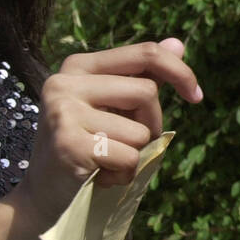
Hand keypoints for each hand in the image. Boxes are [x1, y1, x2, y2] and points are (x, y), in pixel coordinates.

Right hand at [12, 38, 201, 233]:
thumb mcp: (112, 106)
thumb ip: (143, 76)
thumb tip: (178, 43)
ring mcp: (64, 112)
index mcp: (78, 66)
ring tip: (104, 161)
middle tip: (125, 145)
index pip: (145, 53)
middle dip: (151, 125)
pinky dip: (124, 173)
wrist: (43, 196)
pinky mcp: (69, 144)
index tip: (196, 96)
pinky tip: (99, 176)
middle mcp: (65, 82)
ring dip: (134, 155)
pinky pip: (129, 157)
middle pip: (147, 93)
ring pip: (140, 131)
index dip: (180, 72)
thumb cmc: (86, 146)